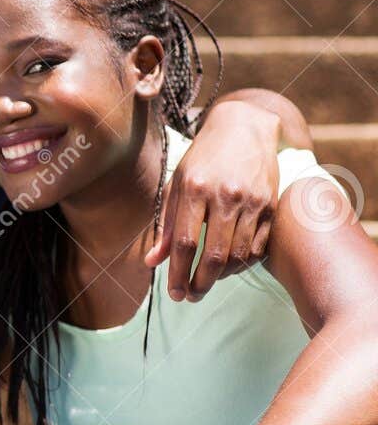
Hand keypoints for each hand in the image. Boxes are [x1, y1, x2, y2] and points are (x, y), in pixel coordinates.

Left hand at [145, 100, 279, 301]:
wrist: (245, 127)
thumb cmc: (203, 158)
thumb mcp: (177, 184)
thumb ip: (166, 225)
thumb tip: (152, 262)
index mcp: (196, 189)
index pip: (186, 243)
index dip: (178, 274)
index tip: (173, 293)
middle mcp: (227, 196)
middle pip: (215, 255)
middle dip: (200, 283)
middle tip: (190, 297)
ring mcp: (254, 201)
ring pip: (239, 255)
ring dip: (221, 278)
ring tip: (205, 284)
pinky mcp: (271, 205)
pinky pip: (258, 247)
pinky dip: (242, 265)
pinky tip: (228, 269)